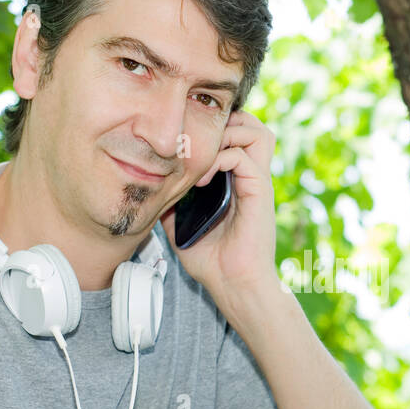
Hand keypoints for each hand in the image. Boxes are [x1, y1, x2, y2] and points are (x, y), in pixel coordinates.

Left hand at [160, 109, 278, 302]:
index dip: (217, 128)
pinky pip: (243, 157)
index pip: (238, 135)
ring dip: (227, 135)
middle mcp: (252, 178)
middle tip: (198, 141)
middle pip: (253, 125)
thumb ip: (172, 201)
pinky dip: (219, 159)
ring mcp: (258, 184)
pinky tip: (201, 178)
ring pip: (257, 132)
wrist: (233, 285)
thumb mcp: (180, 225)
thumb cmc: (212, 262)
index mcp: (238, 182)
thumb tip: (149, 185)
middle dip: (225, 123)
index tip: (188, 142)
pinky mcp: (259, 193)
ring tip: (203, 154)